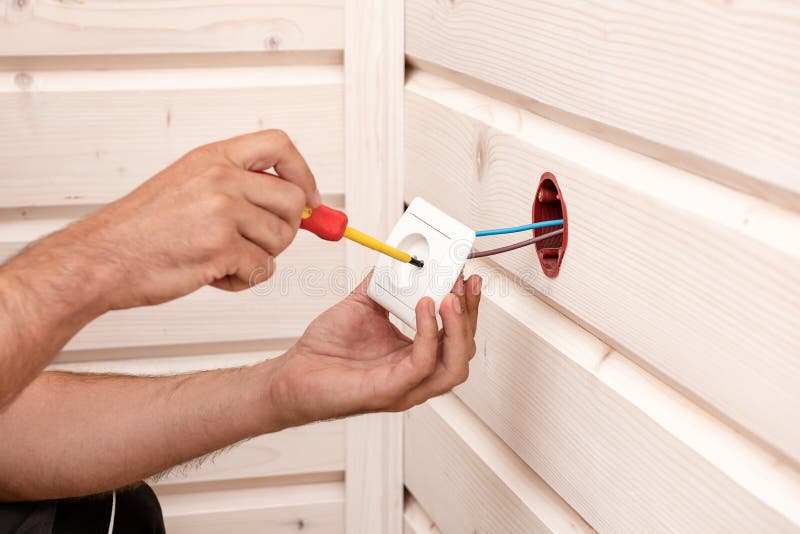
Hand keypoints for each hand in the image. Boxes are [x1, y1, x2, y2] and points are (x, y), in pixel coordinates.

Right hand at [21, 130, 320, 310]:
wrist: (101, 259)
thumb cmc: (141, 230)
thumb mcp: (189, 185)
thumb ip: (239, 186)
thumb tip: (297, 201)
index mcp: (213, 157)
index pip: (280, 146)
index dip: (302, 174)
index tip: (308, 199)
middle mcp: (220, 177)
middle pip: (293, 201)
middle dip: (284, 229)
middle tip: (255, 243)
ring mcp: (222, 210)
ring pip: (282, 239)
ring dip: (259, 258)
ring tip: (222, 259)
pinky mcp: (222, 246)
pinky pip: (263, 269)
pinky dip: (244, 280)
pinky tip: (214, 275)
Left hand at [265, 273, 481, 426]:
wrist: (293, 375)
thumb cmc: (325, 349)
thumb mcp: (362, 305)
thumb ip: (384, 283)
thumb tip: (401, 257)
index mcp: (414, 355)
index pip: (457, 335)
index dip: (467, 306)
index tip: (466, 275)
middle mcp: (416, 374)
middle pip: (464, 350)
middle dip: (470, 313)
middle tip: (465, 281)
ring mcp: (406, 386)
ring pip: (455, 366)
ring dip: (460, 329)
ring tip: (450, 297)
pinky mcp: (390, 391)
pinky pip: (423, 365)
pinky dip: (429, 334)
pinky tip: (425, 307)